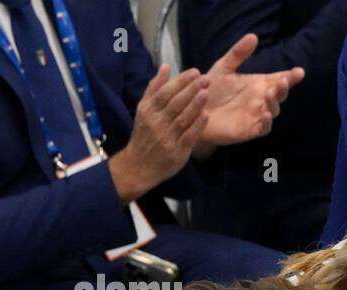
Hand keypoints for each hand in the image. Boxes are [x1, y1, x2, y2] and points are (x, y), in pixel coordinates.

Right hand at [109, 65, 209, 202]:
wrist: (140, 165)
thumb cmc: (145, 134)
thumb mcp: (144, 109)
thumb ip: (155, 88)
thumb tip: (165, 66)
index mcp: (148, 110)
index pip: (165, 92)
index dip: (180, 81)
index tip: (195, 72)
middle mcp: (156, 122)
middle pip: (175, 103)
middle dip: (191, 89)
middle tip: (206, 78)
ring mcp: (167, 137)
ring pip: (182, 118)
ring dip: (195, 105)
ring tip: (206, 92)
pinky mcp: (177, 151)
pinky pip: (189, 136)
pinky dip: (197, 125)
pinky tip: (206, 115)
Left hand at [199, 34, 304, 148]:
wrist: (196, 111)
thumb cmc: (211, 90)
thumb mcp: (223, 68)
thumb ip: (238, 54)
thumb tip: (254, 36)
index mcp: (258, 85)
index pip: (278, 80)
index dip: (290, 77)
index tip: (299, 71)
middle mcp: (261, 101)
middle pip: (279, 95)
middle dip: (284, 88)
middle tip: (283, 80)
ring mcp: (256, 116)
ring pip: (273, 111)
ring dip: (274, 102)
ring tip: (270, 92)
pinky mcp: (249, 131)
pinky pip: (263, 128)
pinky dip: (266, 122)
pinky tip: (265, 114)